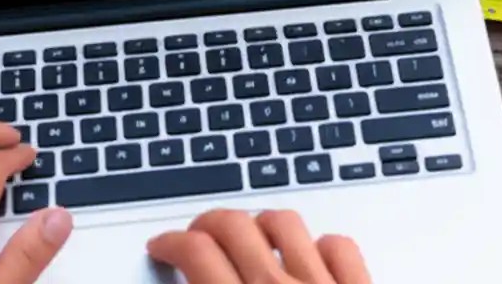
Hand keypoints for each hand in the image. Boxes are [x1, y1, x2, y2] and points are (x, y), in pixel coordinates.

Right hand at [149, 209, 369, 283]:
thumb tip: (189, 277)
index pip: (194, 253)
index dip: (169, 243)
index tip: (162, 248)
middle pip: (233, 227)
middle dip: (206, 224)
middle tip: (195, 237)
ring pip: (284, 223)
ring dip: (259, 226)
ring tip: (249, 239)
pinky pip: (339, 247)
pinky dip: (321, 245)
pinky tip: (310, 256)